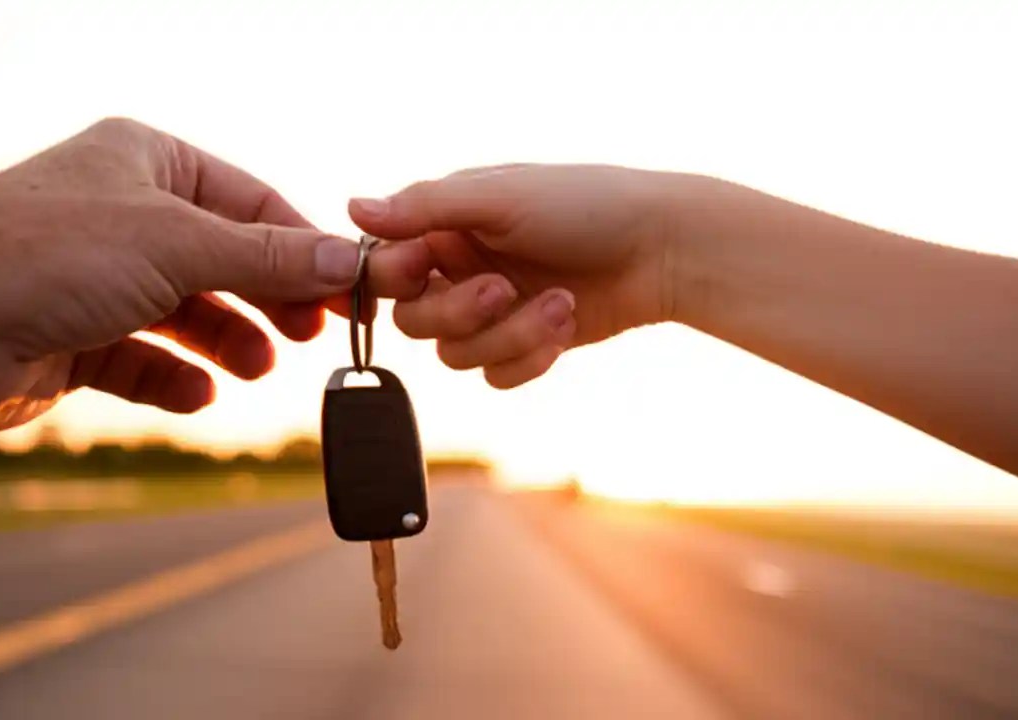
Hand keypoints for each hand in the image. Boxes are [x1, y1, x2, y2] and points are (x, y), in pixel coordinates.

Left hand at [0, 118, 363, 433]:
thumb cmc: (46, 252)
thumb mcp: (181, 243)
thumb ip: (268, 259)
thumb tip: (347, 261)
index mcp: (147, 163)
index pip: (249, 203)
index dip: (301, 247)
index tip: (347, 290)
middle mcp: (123, 216)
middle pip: (222, 261)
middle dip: (268, 299)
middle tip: (312, 336)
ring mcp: (96, 281)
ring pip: (185, 314)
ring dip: (228, 341)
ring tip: (258, 367)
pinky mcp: (73, 342)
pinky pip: (143, 362)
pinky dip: (176, 378)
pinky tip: (198, 393)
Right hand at [356, 164, 683, 387]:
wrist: (665, 248)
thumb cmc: (586, 205)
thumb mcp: (499, 196)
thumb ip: (424, 206)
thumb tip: (352, 209)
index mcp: (447, 225)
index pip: (385, 266)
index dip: (396, 277)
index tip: (423, 267)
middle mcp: (461, 268)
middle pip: (414, 320)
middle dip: (460, 310)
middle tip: (503, 287)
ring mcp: (492, 310)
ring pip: (456, 354)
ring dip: (508, 334)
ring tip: (559, 304)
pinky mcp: (523, 345)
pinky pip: (495, 376)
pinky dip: (528, 357)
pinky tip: (566, 324)